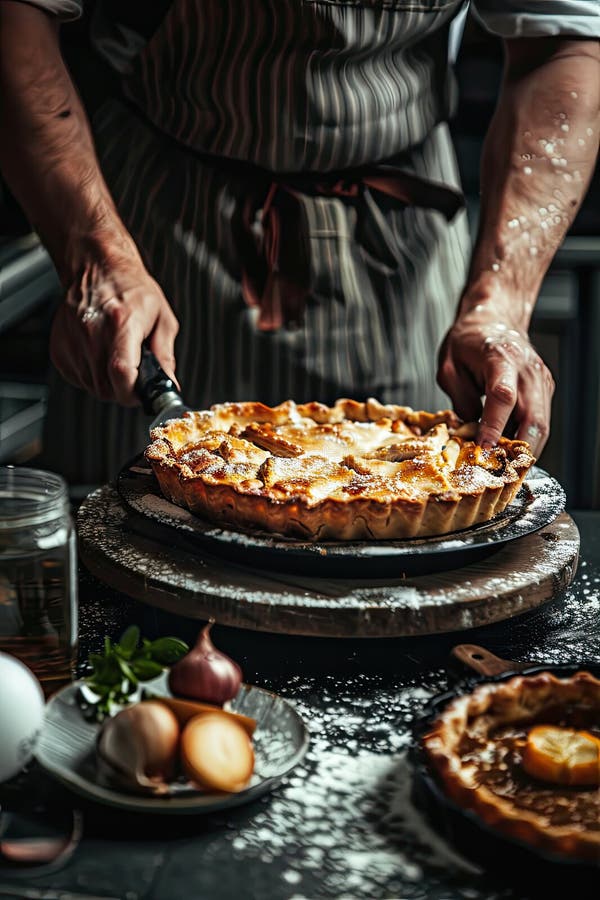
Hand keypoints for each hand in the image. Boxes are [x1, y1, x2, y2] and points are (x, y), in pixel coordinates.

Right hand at [50, 253, 178, 405]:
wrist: (99, 269)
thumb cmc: (132, 290)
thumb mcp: (162, 319)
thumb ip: (165, 356)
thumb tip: (168, 384)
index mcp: (121, 322)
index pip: (122, 372)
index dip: (133, 392)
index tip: (142, 394)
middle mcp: (92, 332)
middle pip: (106, 387)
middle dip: (124, 389)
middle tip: (134, 373)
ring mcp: (72, 341)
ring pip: (92, 387)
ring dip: (108, 382)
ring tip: (116, 356)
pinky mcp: (59, 348)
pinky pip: (78, 379)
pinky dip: (92, 375)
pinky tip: (100, 355)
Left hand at [437, 305, 554, 456]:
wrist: (494, 318)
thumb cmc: (468, 341)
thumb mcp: (449, 367)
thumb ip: (459, 399)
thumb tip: (469, 432)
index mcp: (500, 358)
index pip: (503, 397)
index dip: (494, 427)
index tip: (483, 450)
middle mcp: (527, 370)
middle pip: (533, 419)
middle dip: (517, 451)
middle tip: (497, 471)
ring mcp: (540, 380)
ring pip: (541, 425)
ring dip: (523, 450)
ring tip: (502, 467)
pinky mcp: (545, 390)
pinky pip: (540, 421)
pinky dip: (526, 439)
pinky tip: (508, 450)